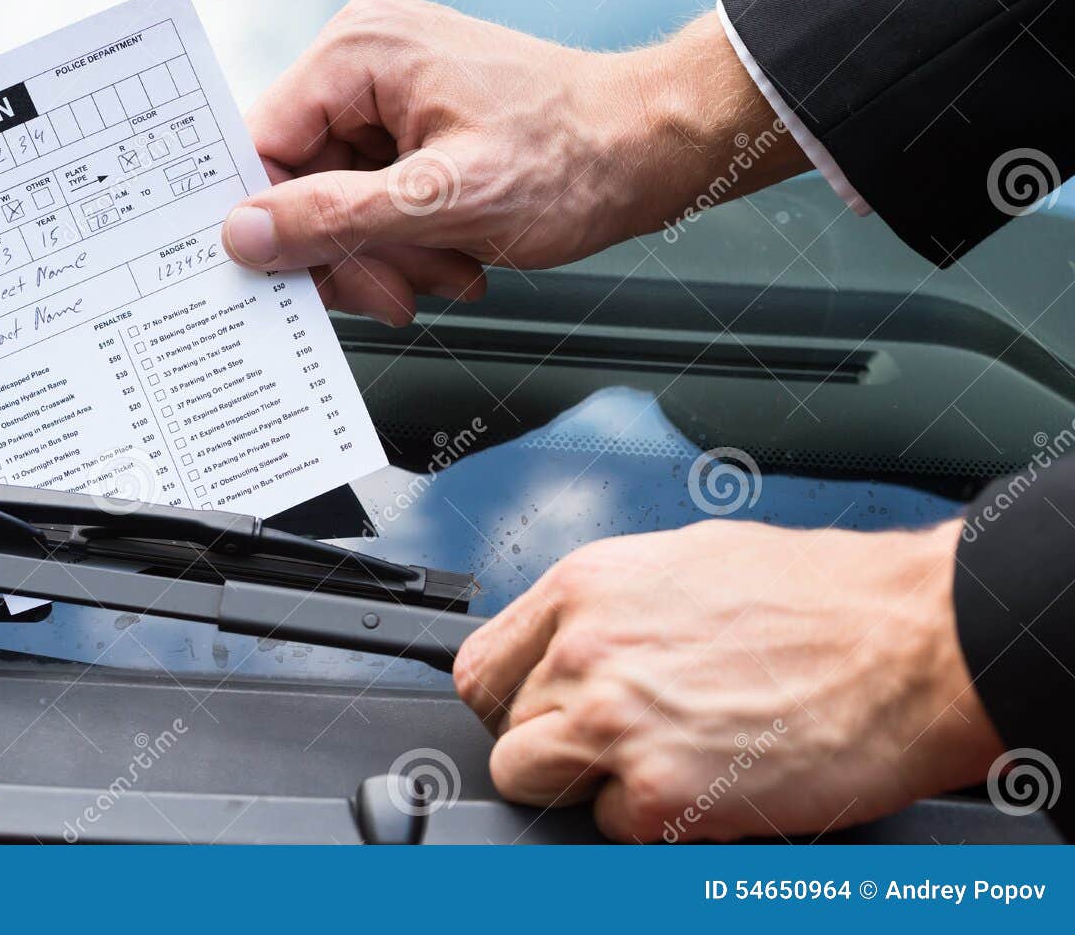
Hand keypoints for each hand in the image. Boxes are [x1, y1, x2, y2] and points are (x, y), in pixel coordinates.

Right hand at [221, 0, 807, 324]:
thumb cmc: (576, 159)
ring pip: (339, 201)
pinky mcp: (414, 122)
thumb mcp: (442, 204)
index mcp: (358, 51)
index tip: (300, 281)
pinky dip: (409, 243)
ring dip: (386, 256)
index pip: (263, 144)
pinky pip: (375, 197)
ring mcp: (390, 91)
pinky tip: (456, 258)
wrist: (659, 148)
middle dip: (351, 249)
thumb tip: (240, 233)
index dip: (276, 223)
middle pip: (300, 181)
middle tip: (398, 292)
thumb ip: (333, 217)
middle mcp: (365, 58)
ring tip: (448, 270)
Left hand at [452, 518, 1003, 841]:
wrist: (911, 641)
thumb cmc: (821, 598)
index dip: (510, 701)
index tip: (536, 716)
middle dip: (552, 744)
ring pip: (533, 779)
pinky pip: (610, 827)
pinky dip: (652, 821)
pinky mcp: (658, 793)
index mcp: (584, 588)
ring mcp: (613, 724)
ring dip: (585, 785)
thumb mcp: (683, 565)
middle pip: (505, 729)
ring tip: (656, 766)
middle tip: (617, 746)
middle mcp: (583, 651)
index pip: (482, 667)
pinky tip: (707, 784)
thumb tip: (569, 646)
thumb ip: (607, 611)